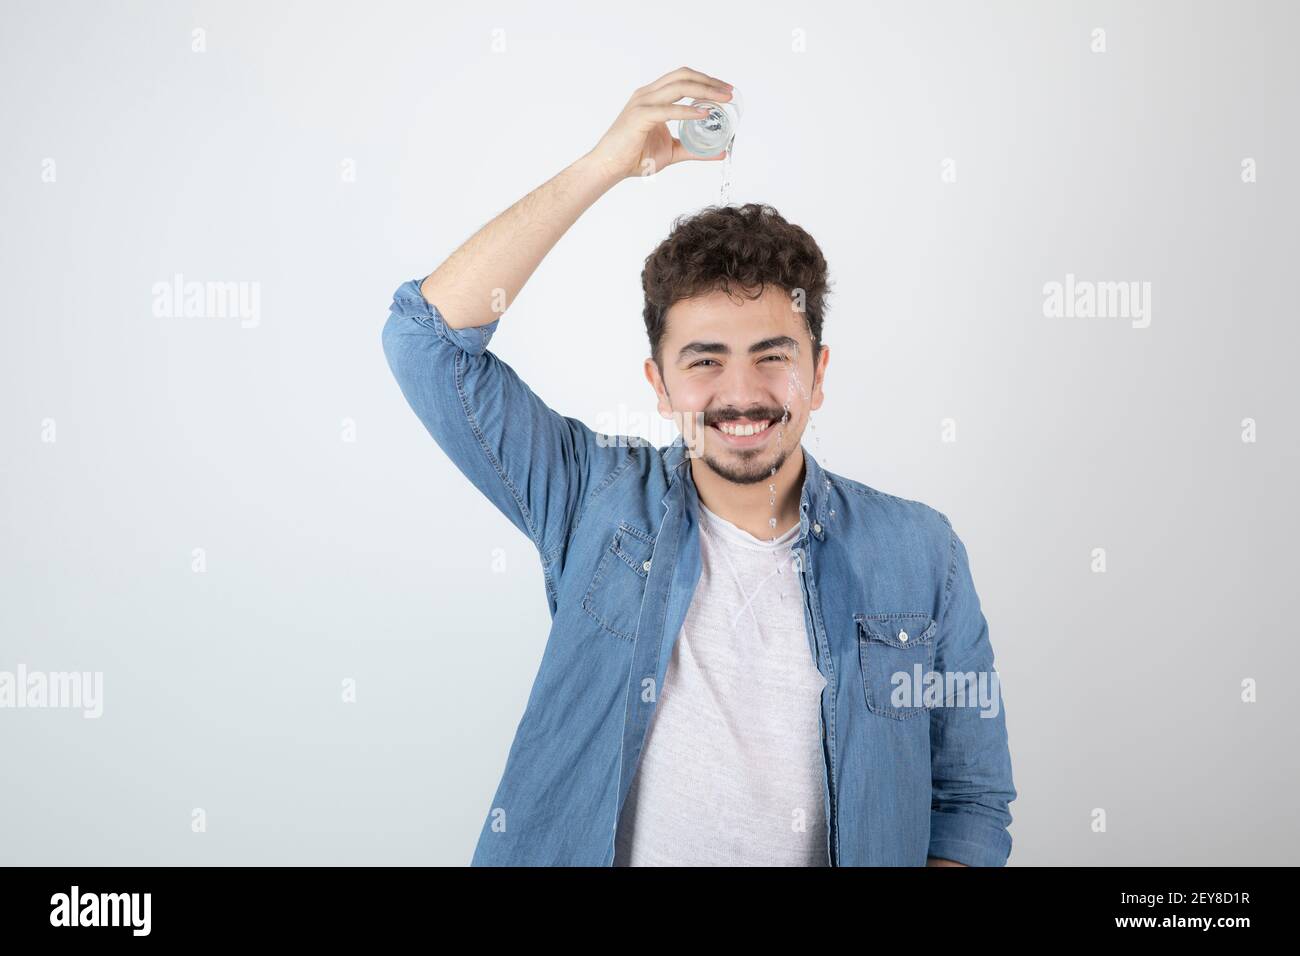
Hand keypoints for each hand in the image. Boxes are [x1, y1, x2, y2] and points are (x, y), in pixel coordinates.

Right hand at [586, 67, 734, 180]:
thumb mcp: (672, 151)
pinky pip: (668, 110)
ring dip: (704, 90)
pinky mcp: (639, 116)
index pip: (683, 78)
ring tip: (722, 99)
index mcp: (654, 97)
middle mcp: (648, 94)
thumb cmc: (634, 157)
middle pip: (683, 76)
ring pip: (678, 86)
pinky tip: (703, 114)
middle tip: (729, 92)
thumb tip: (720, 152)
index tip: (725, 89)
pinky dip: (688, 111)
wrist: (608, 167)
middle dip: (709, 81)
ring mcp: (642, 103)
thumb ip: (694, 150)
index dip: (706, 80)